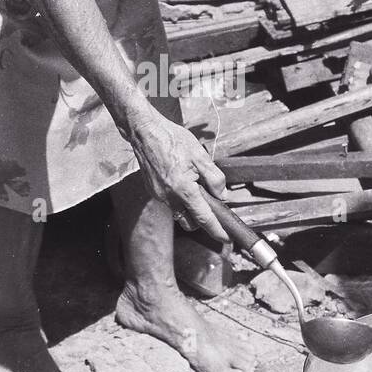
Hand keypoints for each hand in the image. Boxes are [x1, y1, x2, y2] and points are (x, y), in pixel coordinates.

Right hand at [125, 108, 228, 243]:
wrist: (145, 132)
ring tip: (195, 185)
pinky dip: (180, 199)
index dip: (217, 230)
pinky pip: (171, 203)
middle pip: (190, 222)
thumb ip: (215, 178)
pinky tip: (183, 180)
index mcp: (183, 189)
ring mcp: (159, 196)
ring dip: (190, 207)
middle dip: (202, 219)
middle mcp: (169, 197)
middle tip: (212, 204)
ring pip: (180, 213)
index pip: (204, 218)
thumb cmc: (172, 140)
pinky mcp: (153, 192)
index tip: (226, 238)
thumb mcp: (201, 156)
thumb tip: (222, 195)